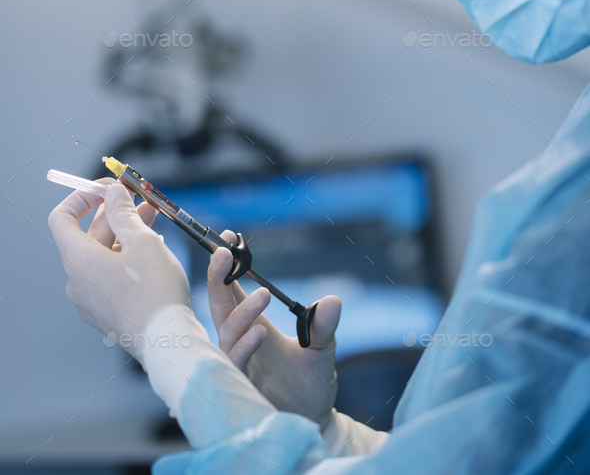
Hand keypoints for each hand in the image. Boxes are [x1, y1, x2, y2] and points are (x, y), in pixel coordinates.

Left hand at [48, 182, 190, 357]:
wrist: (167, 343)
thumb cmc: (154, 292)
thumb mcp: (142, 241)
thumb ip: (124, 213)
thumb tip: (113, 193)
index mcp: (79, 260)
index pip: (61, 219)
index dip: (82, 198)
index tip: (107, 189)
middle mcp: (78, 281)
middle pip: (89, 236)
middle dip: (116, 214)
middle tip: (143, 200)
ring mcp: (91, 300)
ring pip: (104, 256)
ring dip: (126, 234)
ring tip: (154, 220)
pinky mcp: (107, 312)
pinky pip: (111, 276)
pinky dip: (128, 258)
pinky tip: (153, 252)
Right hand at [208, 231, 341, 429]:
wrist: (312, 422)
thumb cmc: (309, 385)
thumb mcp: (322, 348)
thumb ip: (323, 325)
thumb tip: (334, 300)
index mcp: (253, 324)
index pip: (230, 289)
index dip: (225, 265)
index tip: (227, 238)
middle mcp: (240, 340)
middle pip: (219, 304)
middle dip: (217, 277)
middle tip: (223, 253)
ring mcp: (239, 362)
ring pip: (226, 331)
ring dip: (243, 311)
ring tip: (263, 293)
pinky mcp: (242, 385)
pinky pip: (235, 362)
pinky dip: (246, 345)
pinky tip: (261, 332)